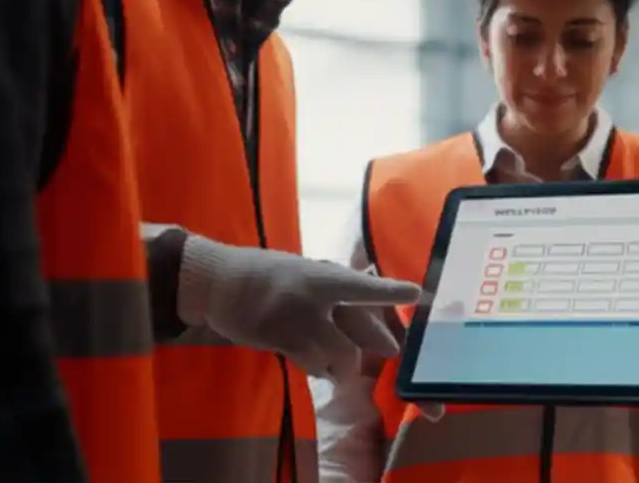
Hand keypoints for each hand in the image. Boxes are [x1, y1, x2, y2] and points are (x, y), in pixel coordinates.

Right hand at [177, 235, 420, 380]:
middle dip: (384, 346)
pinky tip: (318, 363)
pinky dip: (321, 368)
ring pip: (339, 356)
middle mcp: (315, 298)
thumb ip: (341, 285)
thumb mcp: (310, 270)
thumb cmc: (273, 275)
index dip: (390, 291)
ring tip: (342, 362)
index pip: (364, 285)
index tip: (416, 293)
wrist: (223, 282)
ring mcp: (297, 321)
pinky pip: (313, 365)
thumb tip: (377, 288)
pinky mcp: (280, 340)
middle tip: (394, 352)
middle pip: (359, 332)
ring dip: (345, 364)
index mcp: (326, 275)